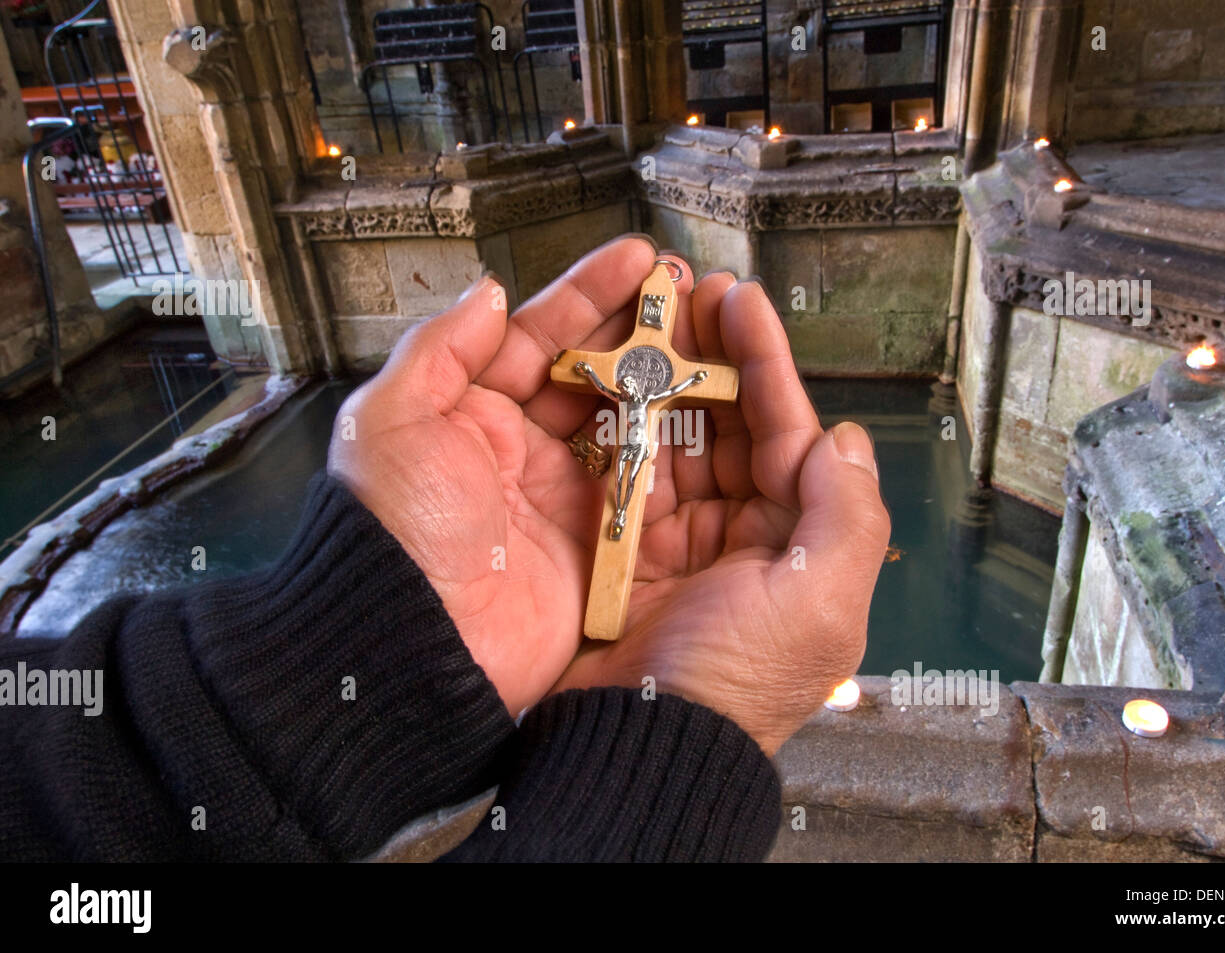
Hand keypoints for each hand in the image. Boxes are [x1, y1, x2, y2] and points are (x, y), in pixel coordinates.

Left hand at [328, 236, 667, 716]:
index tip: (636, 262)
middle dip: (640, 331)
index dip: (587, 296)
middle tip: (687, 293)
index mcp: (471, 414)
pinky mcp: (596, 543)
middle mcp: (522, 450)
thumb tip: (486, 293)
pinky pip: (644, 487)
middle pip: (593, 375)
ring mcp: (563, 496)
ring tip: (710, 341)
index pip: (537, 338)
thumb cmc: (394, 531)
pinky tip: (705, 415)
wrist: (418, 640)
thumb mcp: (390, 422)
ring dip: (666, 382)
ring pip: (627, 423)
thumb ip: (439, 348)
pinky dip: (675, 452)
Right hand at [552, 273, 890, 754]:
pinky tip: (608, 389)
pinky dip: (619, 432)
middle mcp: (747, 541)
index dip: (767, 363)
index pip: (790, 432)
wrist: (640, 743)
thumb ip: (848, 512)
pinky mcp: (628, 555)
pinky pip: (627, 477)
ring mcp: (684, 545)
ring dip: (664, 384)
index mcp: (800, 547)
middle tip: (684, 300)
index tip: (744, 306)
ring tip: (645, 329)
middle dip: (712, 360)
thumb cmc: (731, 686)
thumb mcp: (820, 600)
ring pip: (678, 442)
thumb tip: (848, 440)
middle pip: (732, 426)